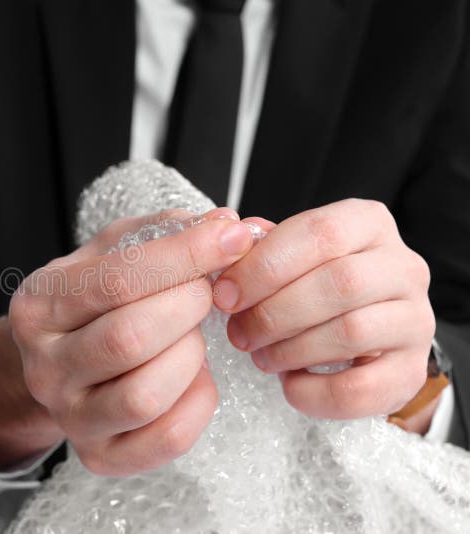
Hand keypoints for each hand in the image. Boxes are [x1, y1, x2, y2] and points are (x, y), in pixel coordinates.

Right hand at [3, 208, 253, 475]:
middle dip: (187, 307)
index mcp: (39, 306)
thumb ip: (162, 234)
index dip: (184, 255)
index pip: (117, 278)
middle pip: (129, 339)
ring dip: (189, 356)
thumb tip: (225, 226)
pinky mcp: (100, 456)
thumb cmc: (93, 302)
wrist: (58, 363)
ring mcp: (70, 417)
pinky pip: (165, 438)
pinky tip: (195, 376)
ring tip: (191, 336)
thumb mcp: (110, 254)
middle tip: (204, 292)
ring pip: (145, 395)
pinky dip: (197, 403)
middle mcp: (44, 367)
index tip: (230, 238)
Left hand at [213, 199, 434, 418]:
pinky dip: (312, 391)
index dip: (264, 266)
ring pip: (351, 332)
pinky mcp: (411, 372)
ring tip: (261, 355)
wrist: (360, 341)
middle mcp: (403, 266)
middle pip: (339, 282)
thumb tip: (231, 236)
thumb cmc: (313, 287)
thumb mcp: (288, 256)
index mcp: (368, 224)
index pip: (319, 232)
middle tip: (239, 332)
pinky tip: (289, 382)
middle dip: (274, 312)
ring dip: (291, 349)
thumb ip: (260, 247)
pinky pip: (359, 388)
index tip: (225, 294)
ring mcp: (416, 320)